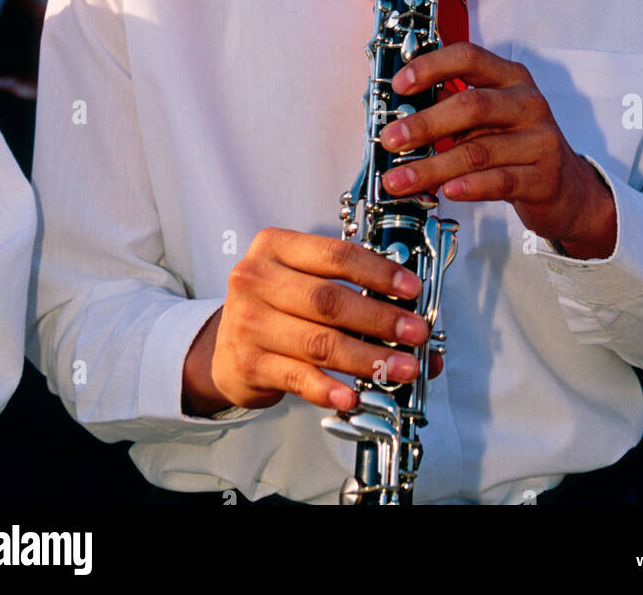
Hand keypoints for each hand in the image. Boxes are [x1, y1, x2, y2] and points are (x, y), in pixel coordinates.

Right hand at [183, 228, 436, 415]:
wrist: (226, 345)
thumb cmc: (277, 305)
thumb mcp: (303, 279)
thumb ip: (351, 288)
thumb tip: (412, 313)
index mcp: (275, 246)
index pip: (335, 254)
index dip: (378, 272)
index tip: (412, 288)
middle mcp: (256, 279)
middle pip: (329, 300)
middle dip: (380, 318)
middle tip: (416, 333)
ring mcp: (248, 323)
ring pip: (319, 342)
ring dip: (368, 357)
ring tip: (403, 368)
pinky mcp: (248, 363)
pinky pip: (298, 378)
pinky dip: (329, 388)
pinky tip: (353, 395)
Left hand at [379, 42, 616, 259]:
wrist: (566, 188)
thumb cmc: (515, 145)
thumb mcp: (486, 118)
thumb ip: (450, 108)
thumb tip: (398, 114)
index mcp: (509, 77)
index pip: (468, 57)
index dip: (430, 67)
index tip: (399, 86)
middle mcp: (527, 102)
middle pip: (471, 105)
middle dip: (424, 124)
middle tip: (390, 140)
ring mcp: (540, 139)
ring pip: (479, 150)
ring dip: (432, 167)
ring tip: (399, 180)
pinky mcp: (544, 177)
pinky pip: (500, 180)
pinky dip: (469, 186)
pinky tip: (446, 191)